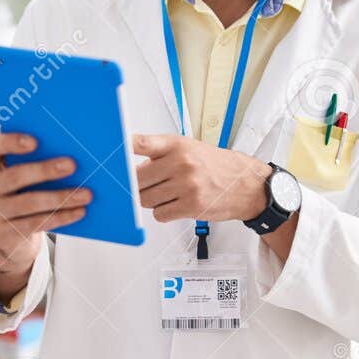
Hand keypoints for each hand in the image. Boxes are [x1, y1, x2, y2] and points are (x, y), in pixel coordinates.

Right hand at [0, 132, 91, 295]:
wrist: (8, 235)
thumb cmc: (19, 192)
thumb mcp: (16, 174)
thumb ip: (30, 159)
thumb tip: (67, 147)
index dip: (10, 142)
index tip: (35, 141)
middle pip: (15, 176)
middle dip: (46, 170)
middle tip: (72, 165)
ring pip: (30, 203)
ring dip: (61, 197)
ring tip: (86, 193)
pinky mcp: (3, 234)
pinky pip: (37, 223)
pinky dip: (61, 216)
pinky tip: (79, 211)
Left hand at [132, 133, 269, 222]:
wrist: (246, 184)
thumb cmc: (215, 165)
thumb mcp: (190, 147)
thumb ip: (161, 154)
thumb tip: (129, 165)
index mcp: (177, 145)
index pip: (142, 143)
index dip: (123, 149)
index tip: (112, 154)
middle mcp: (181, 163)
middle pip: (138, 179)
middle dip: (137, 185)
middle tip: (145, 184)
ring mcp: (186, 185)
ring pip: (146, 199)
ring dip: (150, 200)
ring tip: (165, 194)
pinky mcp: (191, 205)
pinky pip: (160, 214)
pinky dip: (163, 212)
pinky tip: (174, 205)